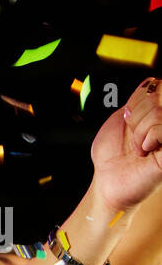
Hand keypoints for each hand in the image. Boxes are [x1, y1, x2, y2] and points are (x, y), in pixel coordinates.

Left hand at [90, 78, 161, 211]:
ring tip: (139, 146)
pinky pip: (161, 128)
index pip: (155, 84)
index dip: (137, 101)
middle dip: (136, 115)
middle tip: (134, 135)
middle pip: (158, 93)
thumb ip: (140, 96)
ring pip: (159, 111)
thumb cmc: (113, 154)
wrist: (107, 182)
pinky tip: (147, 151)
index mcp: (160, 110)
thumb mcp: (121, 117)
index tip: (129, 119)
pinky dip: (148, 138)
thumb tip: (153, 82)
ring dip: (139, 130)